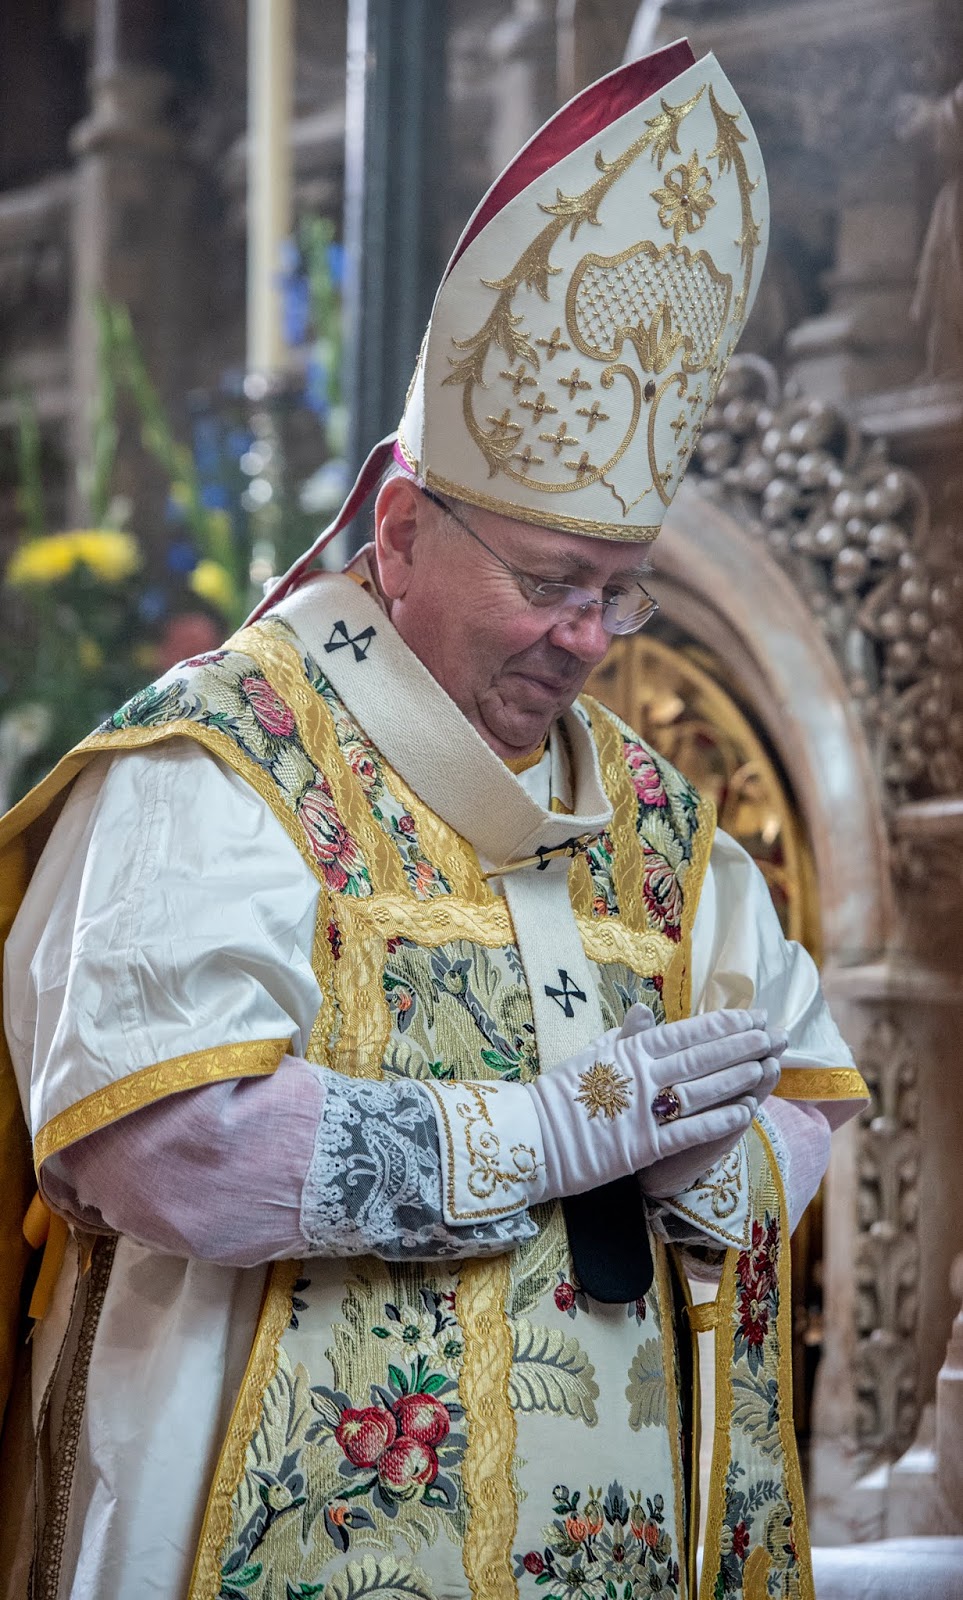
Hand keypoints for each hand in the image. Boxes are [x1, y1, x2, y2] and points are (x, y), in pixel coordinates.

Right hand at [527, 1005, 779, 1204]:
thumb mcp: (591, 1055)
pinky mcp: (642, 1144)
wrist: (530, 1135)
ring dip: (737, 1076)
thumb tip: (644, 1010)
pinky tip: (745, 1111)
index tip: (753, 1016)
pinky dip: (719, 1119)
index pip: (686, 1032)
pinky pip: (689, 1130)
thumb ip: (624, 1036)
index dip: (724, 1024)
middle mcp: (641, 1074)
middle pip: (702, 1056)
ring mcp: (643, 1109)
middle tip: (775, 1034)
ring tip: (767, 1066)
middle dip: (742, 1044)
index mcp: (629, 1050)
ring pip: (701, 1088)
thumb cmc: (560, 1095)